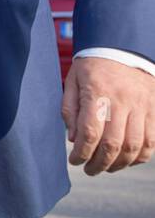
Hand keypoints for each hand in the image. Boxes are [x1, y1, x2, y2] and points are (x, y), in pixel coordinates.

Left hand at [63, 58, 154, 173]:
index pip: (91, 132)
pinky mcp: (154, 109)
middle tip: (89, 170)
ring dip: (119, 163)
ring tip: (106, 167)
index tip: (74, 161)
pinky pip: (151, 140)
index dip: (82, 153)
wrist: (123, 47)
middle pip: (113, 143)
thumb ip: (71, 110)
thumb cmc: (92, 66)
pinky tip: (126, 159)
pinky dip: (140, 156)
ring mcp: (142, 106)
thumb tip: (74, 139)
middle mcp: (122, 100)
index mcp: (97, 92)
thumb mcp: (72, 81)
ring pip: (135, 146)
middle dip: (99, 163)